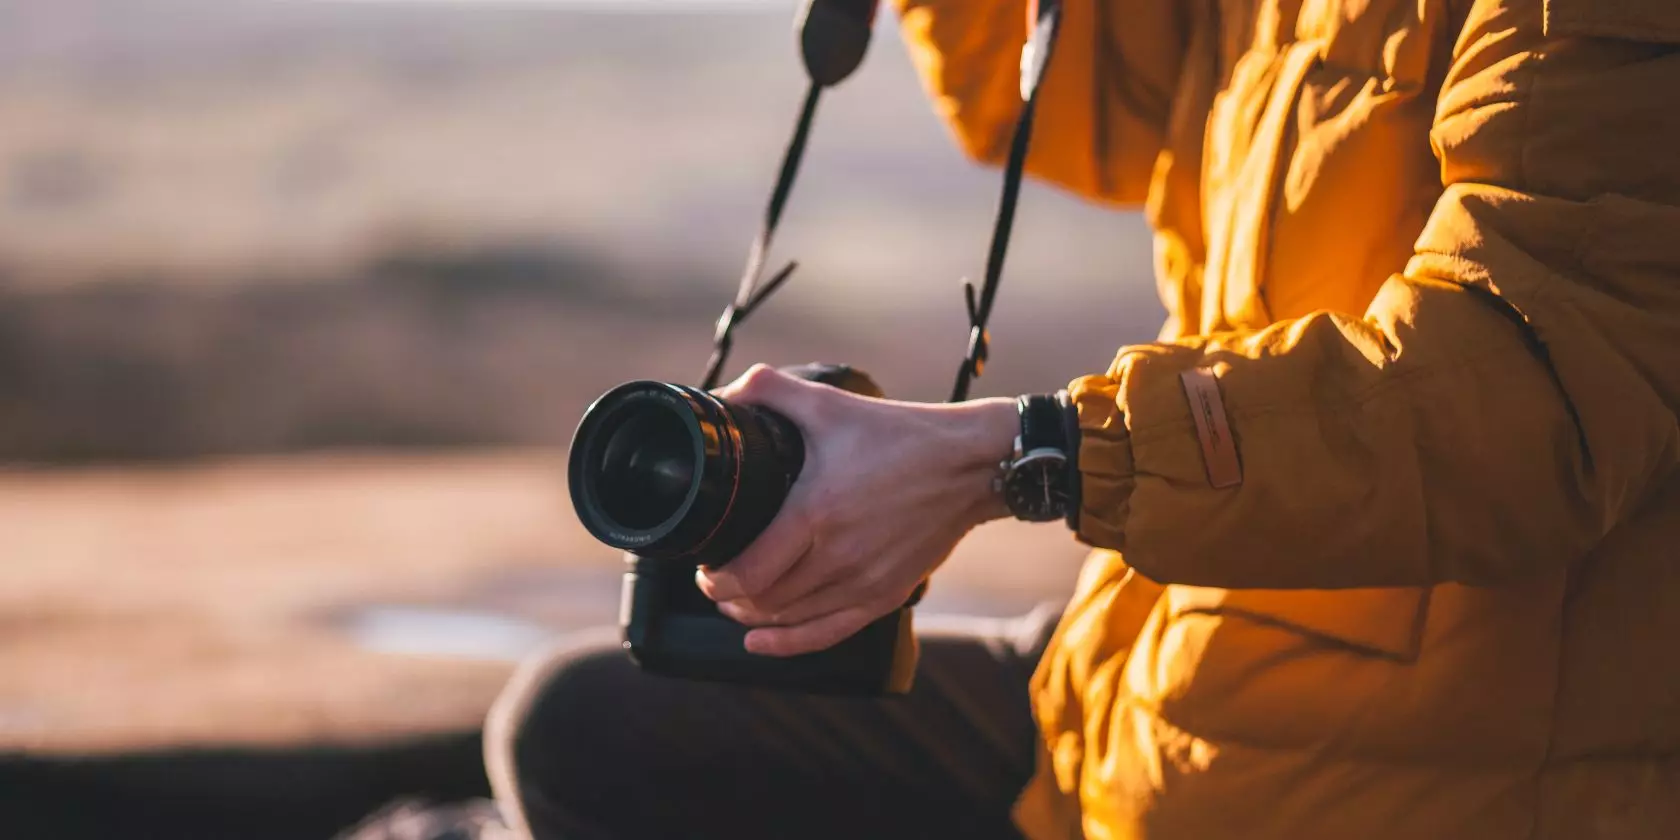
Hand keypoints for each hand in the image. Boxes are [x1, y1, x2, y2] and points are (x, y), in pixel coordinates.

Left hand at [695, 364, 1018, 656]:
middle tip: (716, 581)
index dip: (714, 579)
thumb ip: (768, 390)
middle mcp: (837, 556)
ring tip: (737, 601)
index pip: (747, 571)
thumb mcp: (828, 404)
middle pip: (762, 602)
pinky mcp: (885, 596)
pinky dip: (788, 643)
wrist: (968, 464)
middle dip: (728, 597)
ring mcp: (863, 582)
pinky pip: (826, 635)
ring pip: (789, 622)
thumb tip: (723, 393)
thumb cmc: (899, 434)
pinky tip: (763, 642)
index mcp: (815, 513)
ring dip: (753, 617)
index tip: (704, 568)